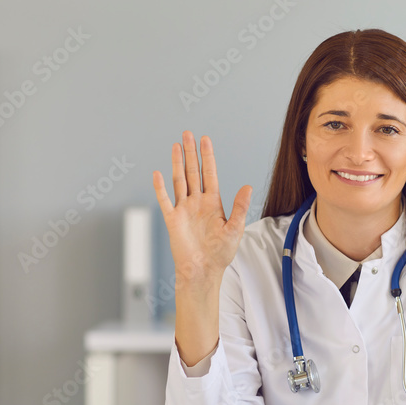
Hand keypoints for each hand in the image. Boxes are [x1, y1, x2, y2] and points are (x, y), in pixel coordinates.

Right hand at [152, 131, 252, 288]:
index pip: (209, 173)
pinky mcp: (173, 220)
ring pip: (179, 180)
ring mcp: (184, 209)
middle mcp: (197, 203)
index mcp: (213, 203)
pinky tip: (157, 173)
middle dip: (190, 152)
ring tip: (176, 146)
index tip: (205, 139)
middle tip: (187, 134)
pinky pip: (165, 200)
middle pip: (192, 172)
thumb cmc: (220, 254)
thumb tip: (248, 186)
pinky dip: (160, 187)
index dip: (207, 156)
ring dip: (177, 163)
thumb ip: (239, 207)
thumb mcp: (235, 229)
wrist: (203, 271)